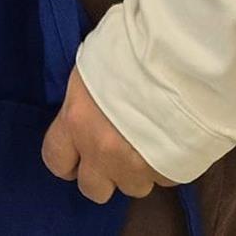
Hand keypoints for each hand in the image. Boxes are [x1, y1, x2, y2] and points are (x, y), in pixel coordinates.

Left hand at [41, 69, 172, 203]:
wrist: (180, 56)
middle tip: (113, 151)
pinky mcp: (171, 171)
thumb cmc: (130, 46)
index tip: (76, 154)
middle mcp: (102, 151)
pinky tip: (170, 138)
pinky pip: (164, 179)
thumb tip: (86, 107)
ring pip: (133, 188)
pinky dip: (165, 165)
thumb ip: (85, 99)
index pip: (55, 159)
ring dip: (137, 171)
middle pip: (93, 190)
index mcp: (76, 120)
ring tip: (147, 141)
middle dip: (103, 175)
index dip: (65, 161)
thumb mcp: (92, 65)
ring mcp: (138, 166)